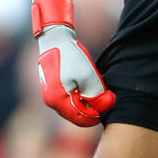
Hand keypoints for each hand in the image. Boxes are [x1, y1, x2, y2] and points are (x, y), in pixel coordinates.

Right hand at [32, 0, 114, 126]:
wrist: (56, 39)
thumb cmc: (71, 56)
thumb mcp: (88, 76)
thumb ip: (96, 96)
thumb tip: (104, 107)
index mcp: (56, 100)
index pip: (80, 119)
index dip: (96, 115)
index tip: (108, 103)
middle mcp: (50, 101)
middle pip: (76, 114)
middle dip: (91, 108)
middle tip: (104, 96)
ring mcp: (49, 95)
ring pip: (72, 107)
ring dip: (85, 101)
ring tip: (95, 87)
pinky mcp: (52, 88)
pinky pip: (68, 99)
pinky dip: (79, 95)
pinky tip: (86, 84)